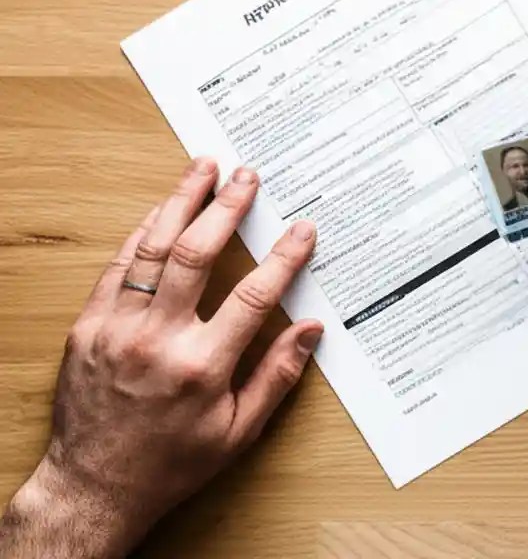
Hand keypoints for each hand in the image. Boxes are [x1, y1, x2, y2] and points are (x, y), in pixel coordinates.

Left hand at [0, 158, 323, 558]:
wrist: (94, 486)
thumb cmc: (172, 463)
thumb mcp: (238, 431)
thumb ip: (277, 376)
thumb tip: (311, 330)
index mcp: (202, 366)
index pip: (254, 294)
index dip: (284, 257)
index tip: (302, 229)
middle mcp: (158, 339)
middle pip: (196, 252)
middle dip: (225, 207)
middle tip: (245, 176)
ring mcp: (116, 329)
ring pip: (151, 249)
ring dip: (178, 203)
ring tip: (200, 169)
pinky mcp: (87, 328)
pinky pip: (117, 268)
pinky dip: (140, 235)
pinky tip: (158, 213)